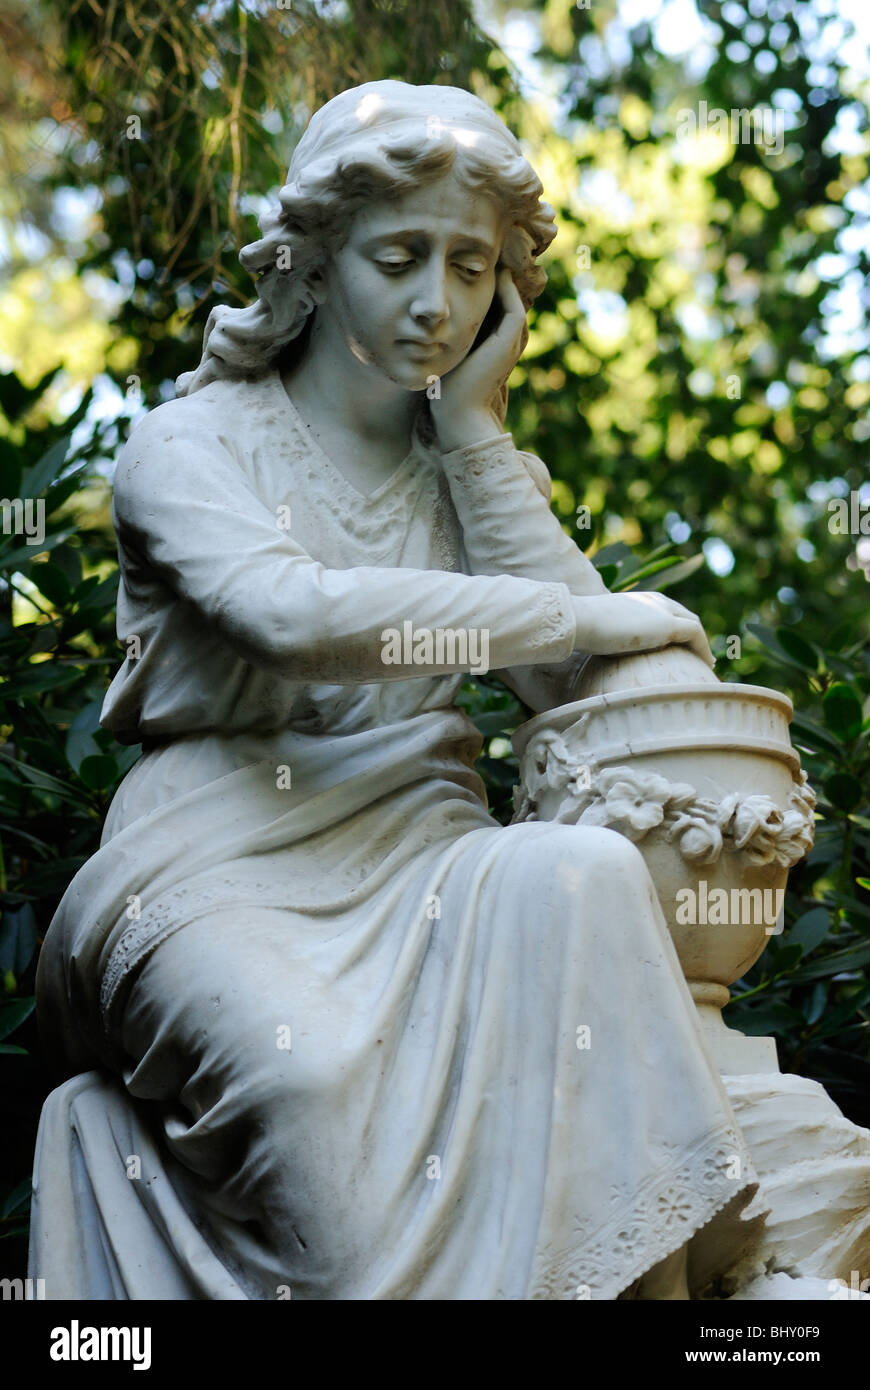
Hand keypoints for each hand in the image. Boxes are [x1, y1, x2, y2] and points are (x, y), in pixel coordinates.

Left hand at [430, 268, 526, 452]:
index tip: (468, 269)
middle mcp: (504, 343)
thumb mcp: (443, 355)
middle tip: (486, 257)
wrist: (456, 413)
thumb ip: (443, 337)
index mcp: (491, 346)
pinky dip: (507, 290)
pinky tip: (495, 273)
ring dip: (505, 280)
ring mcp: (510, 342)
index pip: (494, 309)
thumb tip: (424, 320)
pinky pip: (513, 307)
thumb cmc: (444, 390)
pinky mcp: (508, 341)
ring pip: (513, 302)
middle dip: (500, 281)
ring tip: (494, 259)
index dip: (487, 289)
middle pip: (507, 302)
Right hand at [570, 592, 714, 666]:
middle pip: (685, 615)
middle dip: (695, 634)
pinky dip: (703, 648)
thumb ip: (614, 635)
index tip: (682, 645)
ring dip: (702, 644)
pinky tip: (706, 664)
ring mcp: (662, 610)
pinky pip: (695, 634)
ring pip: (693, 624)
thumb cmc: (583, 629)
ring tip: (707, 663)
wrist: (580, 621)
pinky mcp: (667, 624)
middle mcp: (655, 600)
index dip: (678, 626)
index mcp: (639, 600)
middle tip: (701, 655)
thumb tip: (607, 653)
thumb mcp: (604, 630)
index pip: (668, 610)